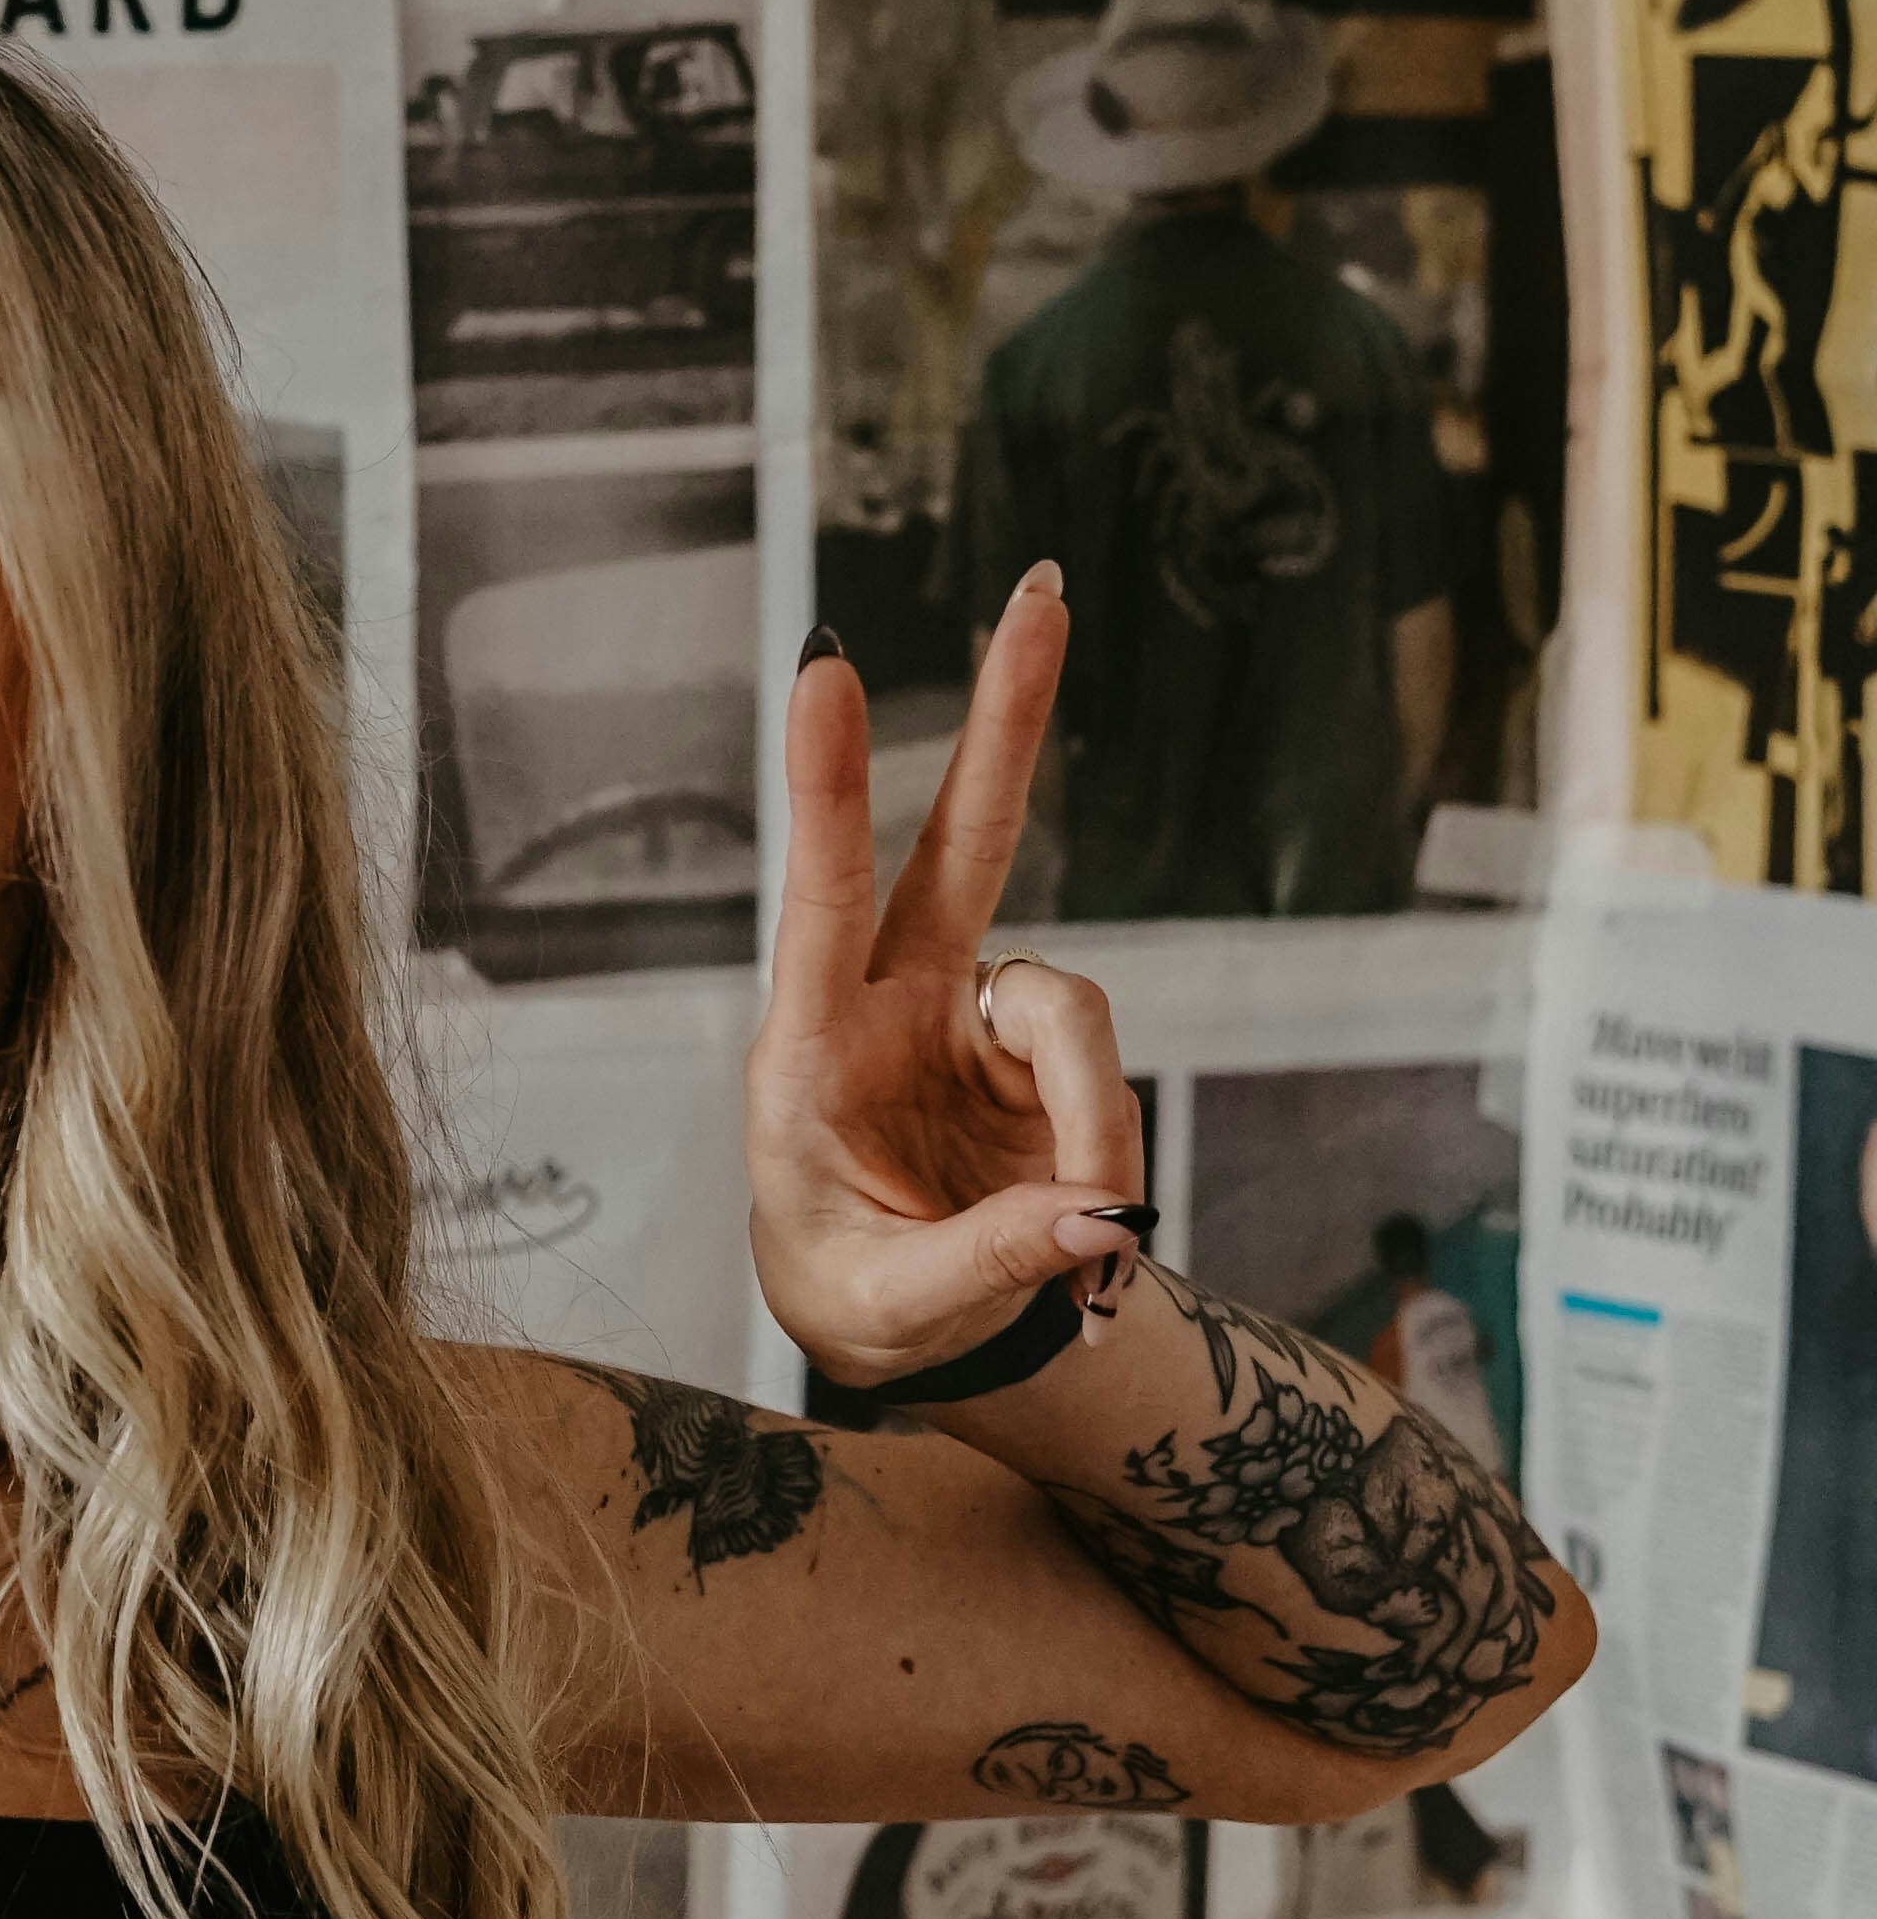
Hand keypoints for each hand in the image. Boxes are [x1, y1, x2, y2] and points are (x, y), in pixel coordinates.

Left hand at [746, 570, 1150, 1388]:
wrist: (910, 1328)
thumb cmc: (854, 1298)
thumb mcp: (888, 1309)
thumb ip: (988, 1261)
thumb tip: (1100, 1214)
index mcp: (807, 1048)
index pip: (817, 895)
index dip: (830, 783)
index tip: (826, 664)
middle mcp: (889, 1004)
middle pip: (964, 842)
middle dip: (1007, 719)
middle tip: (1040, 591)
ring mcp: (972, 1019)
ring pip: (1074, 1011)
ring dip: (1095, 1118)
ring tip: (1082, 1230)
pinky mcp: (1039, 1053)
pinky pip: (1103, 1072)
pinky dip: (1111, 1146)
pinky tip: (1091, 1222)